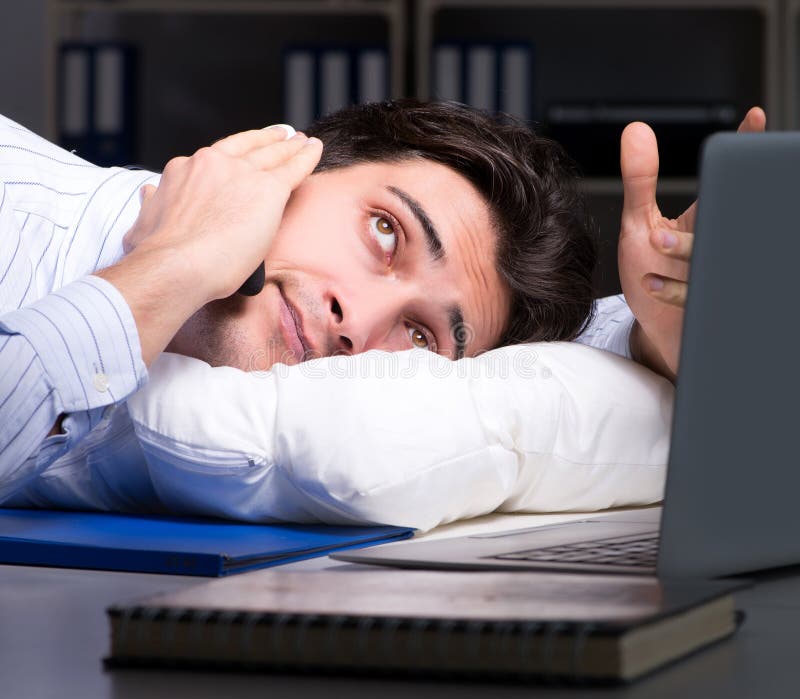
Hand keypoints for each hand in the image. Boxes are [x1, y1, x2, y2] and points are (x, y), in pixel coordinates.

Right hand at [101, 126, 321, 364]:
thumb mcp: (143, 223)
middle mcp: (211, 164)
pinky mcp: (267, 189)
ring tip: (303, 141)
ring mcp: (240, 174)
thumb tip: (148, 193)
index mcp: (183, 171)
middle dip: (265, 140)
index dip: (232, 154)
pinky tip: (314, 149)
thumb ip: (151, 204)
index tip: (241, 152)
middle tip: (281, 134)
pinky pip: (292, 168)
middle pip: (246, 147)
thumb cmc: (159, 256)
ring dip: (289, 145)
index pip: (214, 158)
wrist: (176, 265)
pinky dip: (306, 156)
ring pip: (272, 154)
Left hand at [617, 107, 765, 380]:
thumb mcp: (638, 223)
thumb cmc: (649, 271)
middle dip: (693, 227)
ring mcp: (717, 274)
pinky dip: (677, 290)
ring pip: (715, 257)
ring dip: (683, 253)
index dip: (744, 148)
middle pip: (724, 221)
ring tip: (654, 250)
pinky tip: (654, 285)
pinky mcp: (712, 304)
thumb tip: (636, 130)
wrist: (654, 328)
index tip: (754, 120)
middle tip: (660, 234)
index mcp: (706, 218)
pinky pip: (705, 295)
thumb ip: (639, 181)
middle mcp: (717, 243)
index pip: (729, 179)